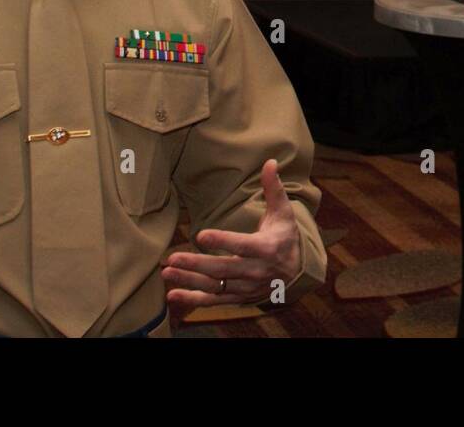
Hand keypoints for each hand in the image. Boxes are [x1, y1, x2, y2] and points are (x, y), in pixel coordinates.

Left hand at [162, 158, 302, 309]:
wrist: (296, 273)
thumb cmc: (284, 236)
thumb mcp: (283, 212)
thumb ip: (274, 188)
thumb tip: (270, 162)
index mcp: (266, 248)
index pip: (242, 245)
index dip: (222, 241)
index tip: (201, 235)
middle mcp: (255, 271)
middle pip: (223, 269)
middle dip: (196, 264)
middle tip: (172, 258)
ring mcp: (246, 288)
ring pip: (215, 287)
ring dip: (189, 281)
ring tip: (167, 272)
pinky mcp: (238, 298)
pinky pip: (214, 301)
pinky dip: (193, 300)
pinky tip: (173, 294)